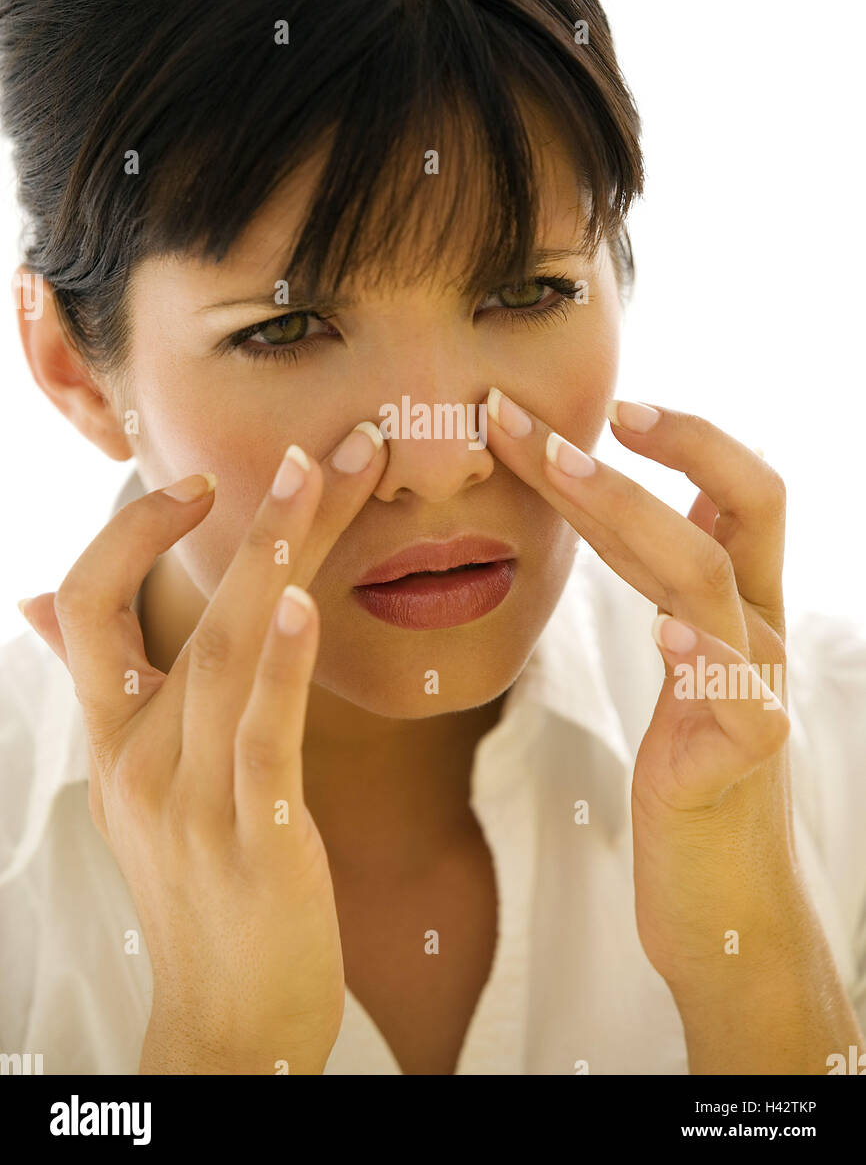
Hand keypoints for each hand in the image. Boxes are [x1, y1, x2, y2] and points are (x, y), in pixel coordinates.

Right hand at [18, 421, 387, 1074]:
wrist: (227, 1023)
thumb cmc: (202, 892)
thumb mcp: (137, 789)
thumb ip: (109, 692)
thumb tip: (41, 597)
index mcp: (115, 741)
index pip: (92, 607)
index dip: (132, 534)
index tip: (197, 485)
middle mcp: (137, 759)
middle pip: (184, 610)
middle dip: (252, 521)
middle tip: (319, 447)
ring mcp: (188, 798)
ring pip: (220, 652)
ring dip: (275, 556)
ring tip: (321, 476)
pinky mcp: (250, 836)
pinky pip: (260, 735)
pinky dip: (278, 663)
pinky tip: (304, 602)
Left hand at [483, 389, 800, 987]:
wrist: (731, 911)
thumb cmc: (694, 783)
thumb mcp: (681, 668)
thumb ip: (665, 588)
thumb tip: (628, 509)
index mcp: (735, 609)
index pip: (723, 491)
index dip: (669, 437)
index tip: (585, 404)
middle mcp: (755, 634)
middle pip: (744, 503)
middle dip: (666, 445)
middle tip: (565, 411)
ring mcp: (755, 693)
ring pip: (716, 580)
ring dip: (636, 517)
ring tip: (565, 473)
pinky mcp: (741, 761)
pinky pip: (742, 699)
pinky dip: (709, 657)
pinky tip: (669, 632)